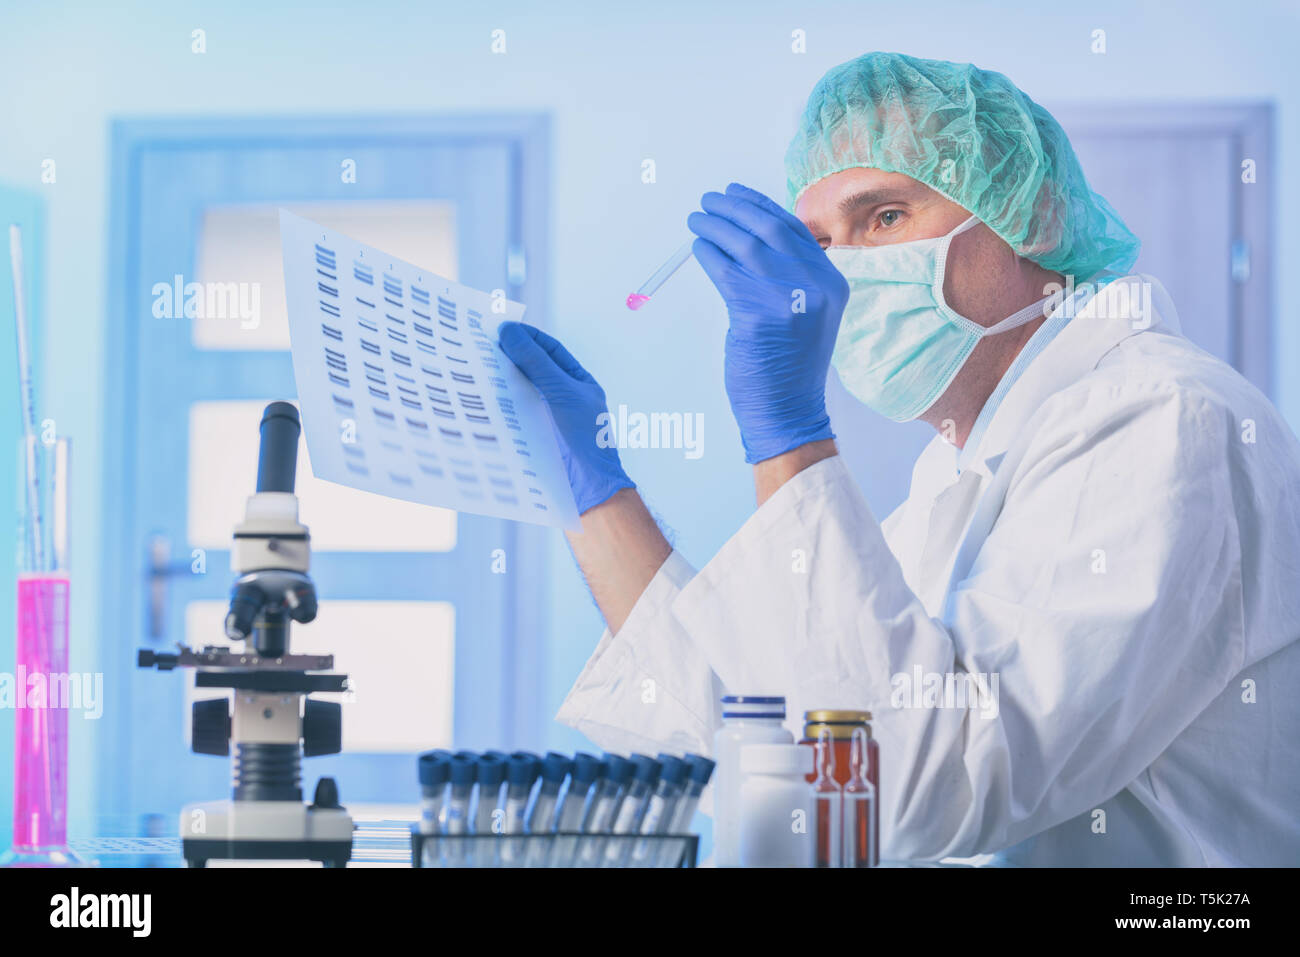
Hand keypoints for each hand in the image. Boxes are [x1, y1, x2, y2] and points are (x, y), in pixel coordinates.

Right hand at [497, 321, 634, 513]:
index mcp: (578, 382)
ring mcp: (548, 418)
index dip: (527, 336)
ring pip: (519, 392)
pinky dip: (497, 406)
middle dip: (509, 357)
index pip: (551, 350)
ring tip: (474, 368)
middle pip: (532, 369)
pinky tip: (480, 400)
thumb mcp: (560, 392)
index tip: (501, 327)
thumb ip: (536, 362)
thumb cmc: (584, 440)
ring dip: (499, 381)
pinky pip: (512, 415)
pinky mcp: (533, 438)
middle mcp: (563, 398)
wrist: (587, 490)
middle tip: (479, 344)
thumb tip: (508, 331)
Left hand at [688, 182, 848, 463]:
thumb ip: (790, 276)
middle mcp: (815, 287)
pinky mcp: (758, 317)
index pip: (793, 230)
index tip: (736, 193)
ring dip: (716, 227)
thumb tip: (748, 233)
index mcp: (831, 282)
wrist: (788, 411)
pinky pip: (726, 273)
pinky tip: (698, 247)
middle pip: (769, 230)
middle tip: (709, 200)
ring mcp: (788, 300)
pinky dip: (709, 255)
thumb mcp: (805, 313)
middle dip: (735, 209)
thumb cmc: (788, 365)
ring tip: (697, 218)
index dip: (761, 206)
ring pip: (745, 247)